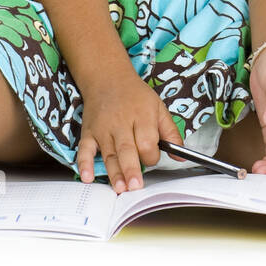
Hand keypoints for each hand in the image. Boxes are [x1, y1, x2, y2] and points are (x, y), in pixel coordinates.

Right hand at [76, 71, 184, 192]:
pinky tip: (87, 176)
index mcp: (142, 116)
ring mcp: (103, 129)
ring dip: (114, 172)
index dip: (151, 155)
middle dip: (132, 169)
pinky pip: (85, 149)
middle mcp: (121, 123)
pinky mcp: (89, 133)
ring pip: (109, 154)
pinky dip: (84, 163)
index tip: (153, 158)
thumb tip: (181, 155)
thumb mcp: (158, 107)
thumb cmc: (135, 96)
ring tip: (120, 187)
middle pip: (127, 149)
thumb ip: (171, 132)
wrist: (107, 78)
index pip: (147, 142)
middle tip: (136, 186)